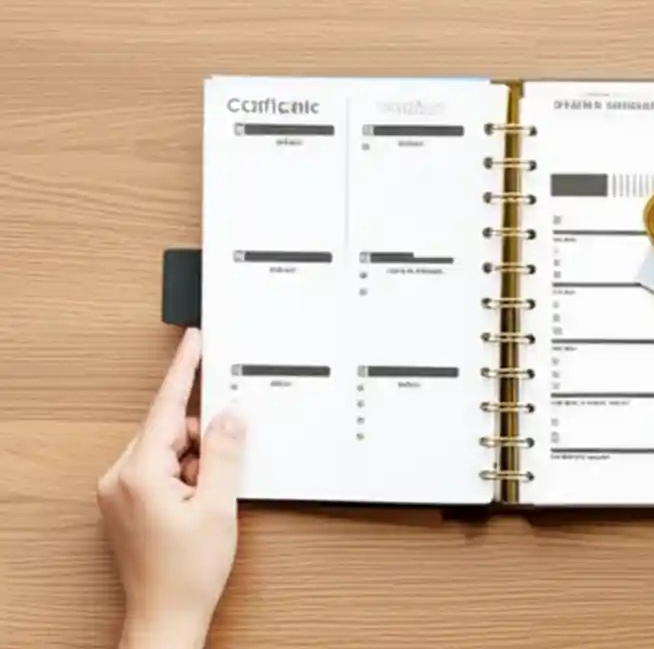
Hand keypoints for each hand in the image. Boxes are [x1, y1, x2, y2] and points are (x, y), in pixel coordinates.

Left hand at [97, 329, 245, 648]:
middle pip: (169, 429)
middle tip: (221, 473)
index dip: (184, 370)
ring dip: (194, 463)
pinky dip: (184, 476)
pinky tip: (196, 504)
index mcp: (139, 474)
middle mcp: (120, 477)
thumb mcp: (218, 507)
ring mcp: (119, 491)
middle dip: (202, 440)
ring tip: (207, 502)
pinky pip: (158, 469)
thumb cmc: (187, 573)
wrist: (166, 617)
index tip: (194, 341)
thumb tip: (230, 416)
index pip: (167, 408)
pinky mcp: (125, 502)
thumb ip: (224, 454)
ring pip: (167, 450)